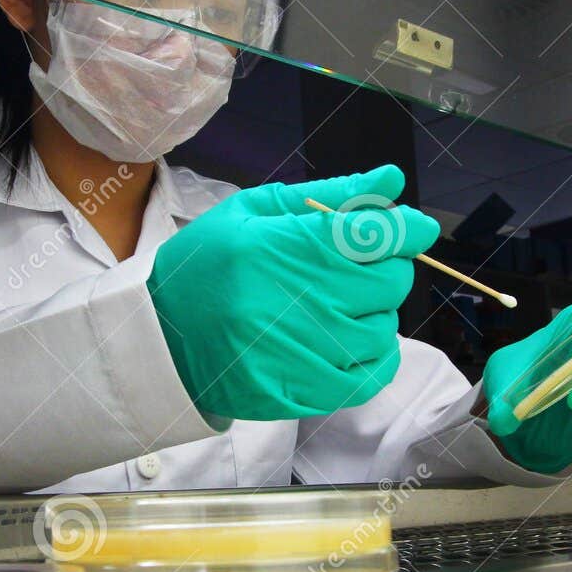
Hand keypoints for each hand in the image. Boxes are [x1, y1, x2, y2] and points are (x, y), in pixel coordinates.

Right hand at [149, 165, 439, 419]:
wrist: (161, 338)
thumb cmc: (206, 268)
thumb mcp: (253, 213)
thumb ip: (328, 194)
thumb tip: (391, 179)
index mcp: (283, 246)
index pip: (377, 233)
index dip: (407, 227)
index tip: (410, 228)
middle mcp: (300, 300)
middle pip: (391, 280)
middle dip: (385, 267)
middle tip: (355, 268)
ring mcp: (306, 351)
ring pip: (385, 327)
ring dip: (374, 313)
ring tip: (339, 307)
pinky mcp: (306, 392)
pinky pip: (374, 374)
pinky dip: (376, 355)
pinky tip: (352, 341)